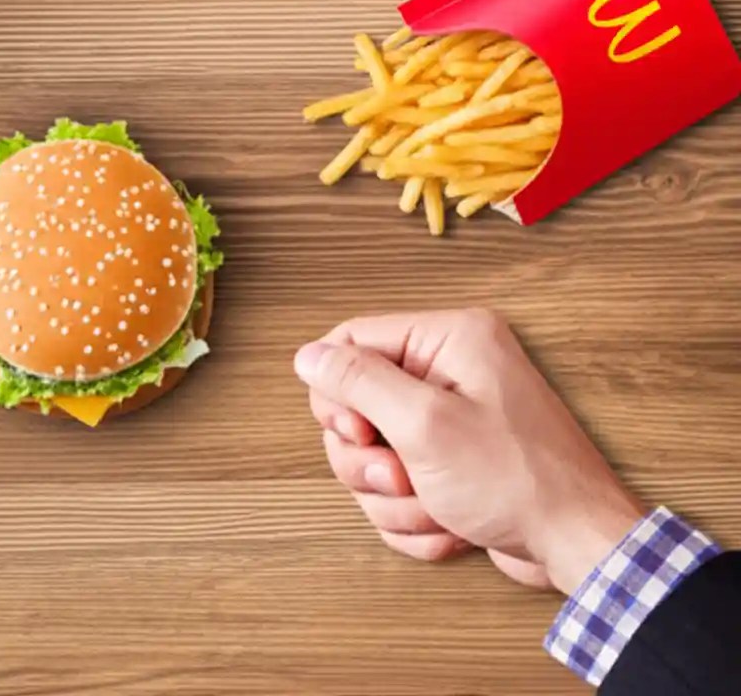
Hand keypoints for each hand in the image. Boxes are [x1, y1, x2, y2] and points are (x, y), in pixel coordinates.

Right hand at [294, 308, 646, 593]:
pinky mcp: (449, 463)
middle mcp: (449, 371)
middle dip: (369, 460)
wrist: (576, 546)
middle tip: (403, 478)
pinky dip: (412, 516)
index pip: (350, 342)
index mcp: (448, 340)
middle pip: (353, 406)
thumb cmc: (518, 481)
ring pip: (370, 456)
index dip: (337, 395)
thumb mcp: (425, 425)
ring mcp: (449, 420)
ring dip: (392, 498)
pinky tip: (447, 527)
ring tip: (434, 508)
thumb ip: (358, 382)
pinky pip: (396, 488)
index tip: (359, 434)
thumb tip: (308, 356)